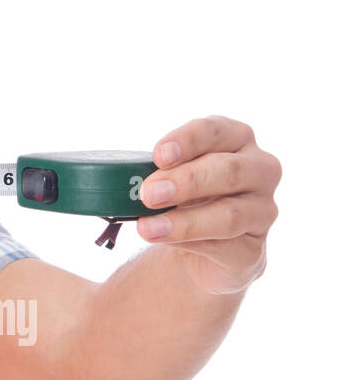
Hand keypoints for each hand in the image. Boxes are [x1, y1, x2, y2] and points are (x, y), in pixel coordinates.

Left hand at [138, 115, 280, 293]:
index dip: (188, 140)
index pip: (216, 130)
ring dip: (184, 221)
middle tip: (148, 194)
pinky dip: (189, 243)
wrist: (204, 246)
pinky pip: (225, 246)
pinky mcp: (254, 248)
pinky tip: (163, 240)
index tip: (158, 155)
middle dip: (185, 181)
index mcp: (237, 139)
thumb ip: (154, 172)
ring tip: (146, 228)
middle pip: (228, 171)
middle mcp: (259, 170)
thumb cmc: (185, 196)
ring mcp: (263, 211)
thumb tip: (116, 180)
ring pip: (230, 214)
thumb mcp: (169, 175)